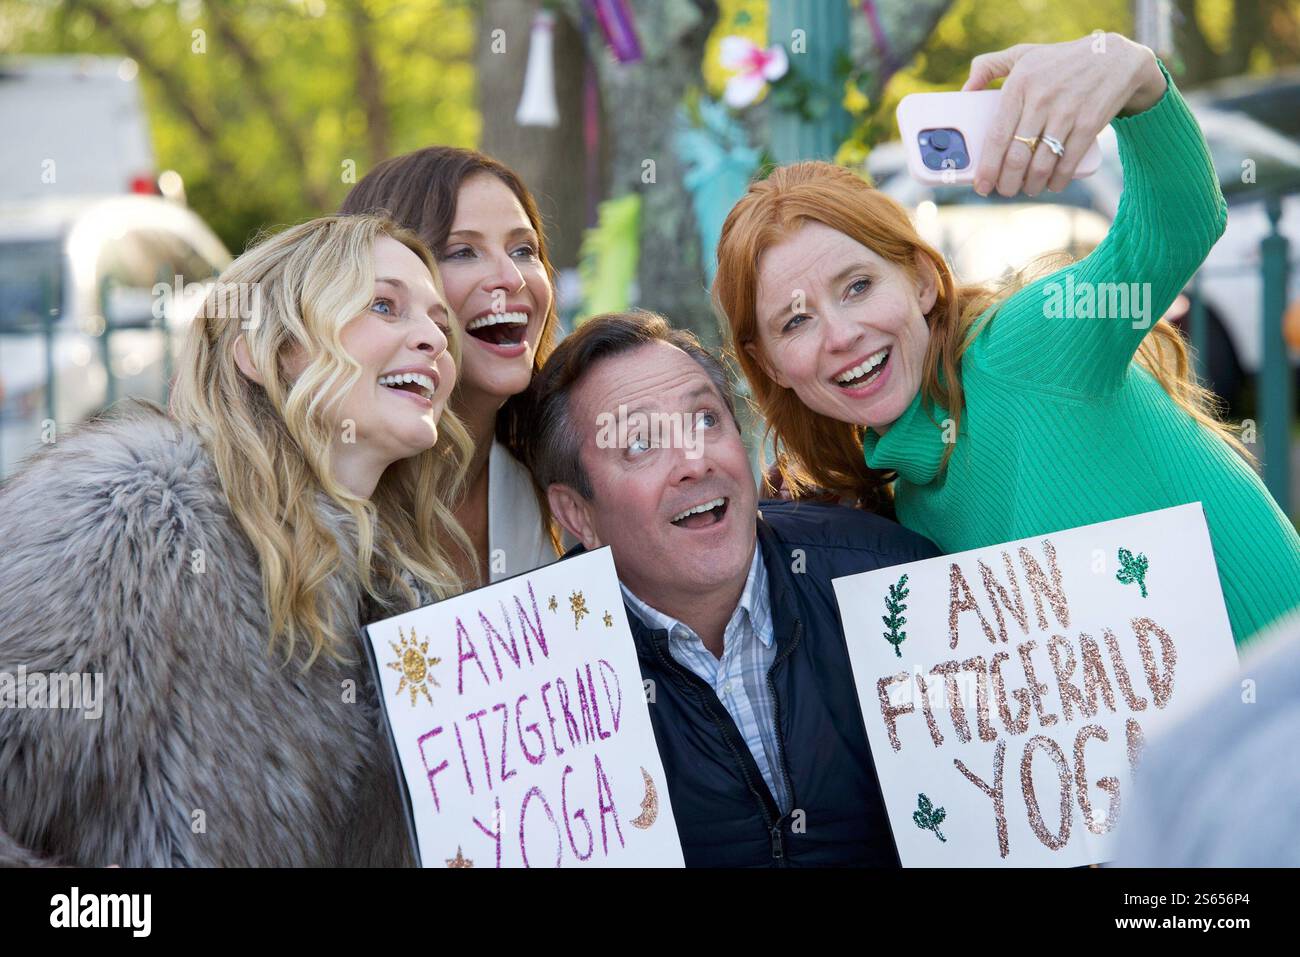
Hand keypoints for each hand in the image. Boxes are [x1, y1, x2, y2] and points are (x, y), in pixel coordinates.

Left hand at [962, 32, 1166, 196]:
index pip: (997, 135)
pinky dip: (1057, 181)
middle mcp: (1041, 99)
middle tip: (1004, 190)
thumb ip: (989, 67)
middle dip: (1007, 183)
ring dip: (1031, 186)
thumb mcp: (1023, 54)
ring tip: (1026, 188)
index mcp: (1020, 84)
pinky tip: (1051, 185)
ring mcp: (1067, 113)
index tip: (981, 185)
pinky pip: (1068, 163)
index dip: (987, 166)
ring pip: (1041, 165)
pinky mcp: (1089, 124)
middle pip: (1017, 157)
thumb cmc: (1059, 60)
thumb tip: (965, 90)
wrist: (1113, 58)